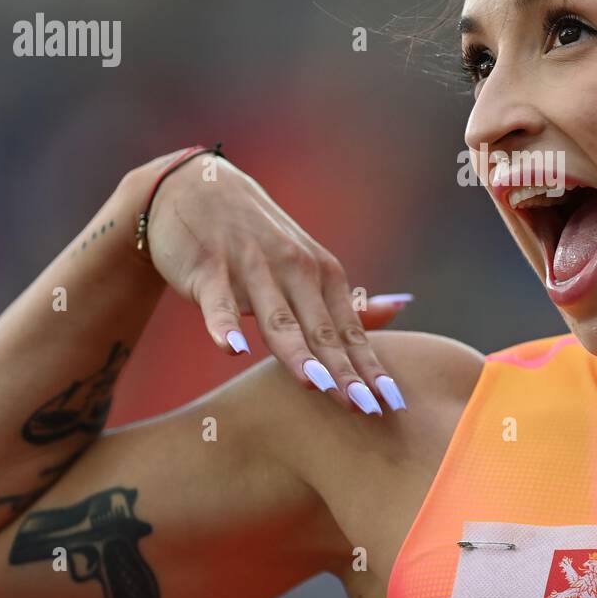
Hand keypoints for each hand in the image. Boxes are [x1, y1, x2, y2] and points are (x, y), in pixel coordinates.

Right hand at [138, 152, 409, 415]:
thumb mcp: (307, 265)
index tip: (391, 404)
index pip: (349, 331)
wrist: (197, 188)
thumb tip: (399, 309)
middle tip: (365, 408)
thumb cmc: (258, 240)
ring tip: (316, 386)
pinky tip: (232, 349)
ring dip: (296, 352)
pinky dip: (224, 324)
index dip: (370, 368)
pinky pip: (218, 301)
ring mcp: (252, 267)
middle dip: (344, 371)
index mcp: (322, 274)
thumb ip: (345, 298)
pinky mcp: (209, 268)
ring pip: (276, 319)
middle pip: (321, 331)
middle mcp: (295, 269)